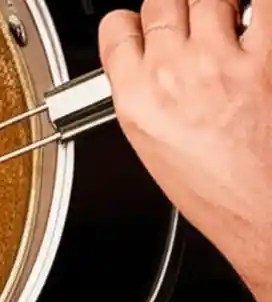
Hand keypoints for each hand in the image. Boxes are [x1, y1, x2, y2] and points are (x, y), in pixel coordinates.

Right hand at [99, 0, 271, 301]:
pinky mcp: (266, 58)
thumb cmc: (213, 191)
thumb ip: (143, 96)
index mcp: (136, 98)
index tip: (142, 28)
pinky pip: (262, 6)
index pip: (116, 29)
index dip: (131, 22)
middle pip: (161, 2)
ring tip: (227, 19)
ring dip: (216, 3)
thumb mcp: (150, 146)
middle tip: (189, 22)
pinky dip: (257, 9)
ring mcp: (220, 61)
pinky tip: (254, 20)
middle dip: (174, 8)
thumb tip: (145, 68)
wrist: (259, 210)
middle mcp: (172, 73)